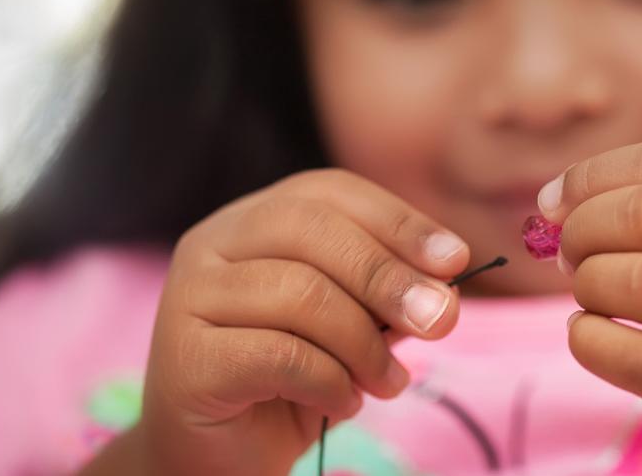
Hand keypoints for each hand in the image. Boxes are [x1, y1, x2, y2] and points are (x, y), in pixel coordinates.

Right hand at [135, 169, 469, 474]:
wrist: (222, 456)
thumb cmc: (293, 379)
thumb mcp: (354, 324)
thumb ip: (390, 297)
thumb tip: (444, 290)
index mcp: (254, 217)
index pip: (330, 192)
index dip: (398, 220)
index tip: (455, 259)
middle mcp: (212, 243)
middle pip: (313, 231)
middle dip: (389, 275)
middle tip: (440, 322)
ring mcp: (188, 296)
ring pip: (300, 293)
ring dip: (364, 344)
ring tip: (389, 382)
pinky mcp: (186, 358)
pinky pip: (279, 355)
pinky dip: (330, 382)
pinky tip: (344, 402)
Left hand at [545, 139, 641, 474]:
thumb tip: (558, 199)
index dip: (598, 173)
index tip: (554, 200)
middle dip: (583, 228)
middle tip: (566, 255)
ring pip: (639, 280)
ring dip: (588, 285)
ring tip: (589, 298)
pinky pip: (635, 356)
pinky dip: (589, 341)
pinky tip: (589, 336)